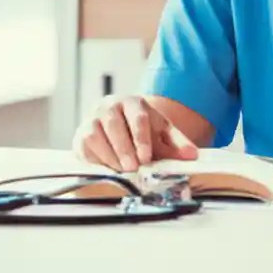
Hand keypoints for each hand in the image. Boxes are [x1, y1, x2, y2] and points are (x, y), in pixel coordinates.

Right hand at [72, 95, 199, 171]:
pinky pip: (84, 145)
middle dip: (124, 148)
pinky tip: (107, 168)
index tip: (146, 157)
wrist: (118, 127)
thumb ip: (176, 144)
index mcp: (133, 103)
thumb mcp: (160, 133)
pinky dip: (95, 158)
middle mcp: (109, 106)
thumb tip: (192, 154)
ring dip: (109, 155)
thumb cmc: (141, 130)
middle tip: (133, 167)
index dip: (141, 138)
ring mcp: (92, 118)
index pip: (138, 117)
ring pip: (96, 134)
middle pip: (114, 125)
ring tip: (122, 170)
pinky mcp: (81, 134)